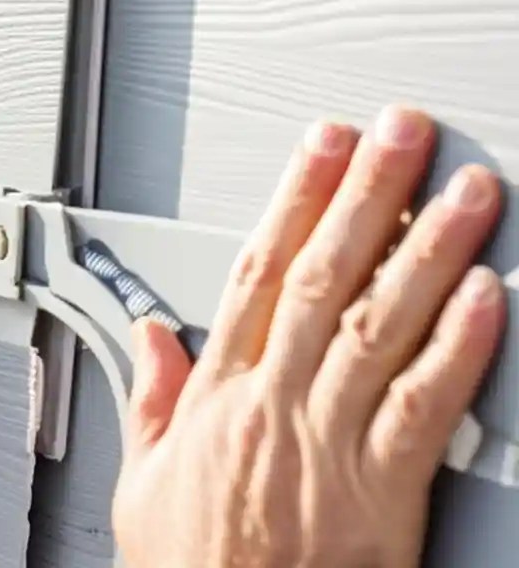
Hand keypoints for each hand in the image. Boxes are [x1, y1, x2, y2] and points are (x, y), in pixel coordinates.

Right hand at [112, 107, 505, 566]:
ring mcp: (330, 444)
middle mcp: (275, 406)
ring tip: (464, 192)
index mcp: (219, 399)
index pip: (257, 274)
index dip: (293, 203)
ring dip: (428, 249)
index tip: (320, 150)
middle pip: (325, 278)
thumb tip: (154, 339)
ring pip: (382, 324)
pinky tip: (487, 293)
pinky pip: (426, 405)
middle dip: (364, 195)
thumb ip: (152, 400)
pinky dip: (459, 345)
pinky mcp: (383, 493)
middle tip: (399, 135)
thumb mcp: (143, 483)